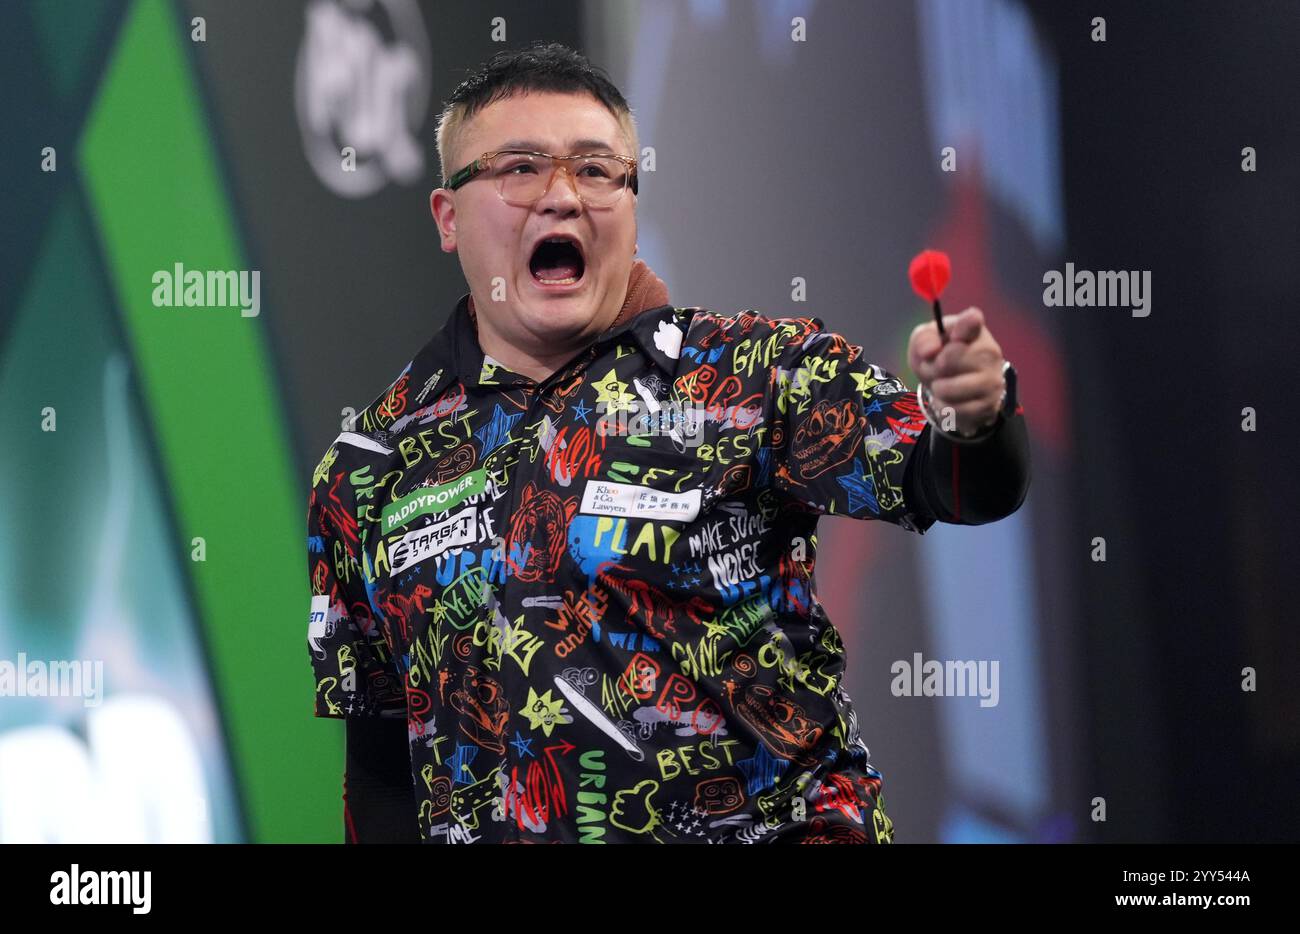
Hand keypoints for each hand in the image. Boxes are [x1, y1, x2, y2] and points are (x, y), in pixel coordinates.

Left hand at [908, 307, 1005, 436]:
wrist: (955, 388)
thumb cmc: (940, 357)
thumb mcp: (925, 342)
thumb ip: (923, 339)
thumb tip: (930, 351)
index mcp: (973, 329)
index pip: (972, 320)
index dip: (964, 325)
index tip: (954, 335)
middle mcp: (989, 351)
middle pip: (949, 358)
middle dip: (931, 366)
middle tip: (935, 367)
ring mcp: (992, 379)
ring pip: (949, 388)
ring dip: (937, 389)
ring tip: (941, 384)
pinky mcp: (989, 404)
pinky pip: (954, 409)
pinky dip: (943, 406)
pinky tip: (949, 399)